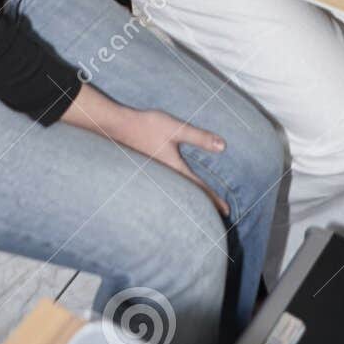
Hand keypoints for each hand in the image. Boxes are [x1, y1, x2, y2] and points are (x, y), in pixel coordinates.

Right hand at [103, 102, 230, 216]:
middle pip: (188, 198)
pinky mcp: (147, 174)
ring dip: (190, 202)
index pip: (199, 189)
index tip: (227, 212)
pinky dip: (177, 194)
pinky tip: (176, 191)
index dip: (214, 200)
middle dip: (204, 207)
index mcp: (175, 169)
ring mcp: (155, 178)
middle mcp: (165, 178)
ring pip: (177, 195)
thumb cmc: (147, 126)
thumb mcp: (177, 129)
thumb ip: (200, 138)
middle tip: (218, 217)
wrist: (116, 127)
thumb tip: (223, 146)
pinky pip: (167, 189)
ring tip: (200, 209)